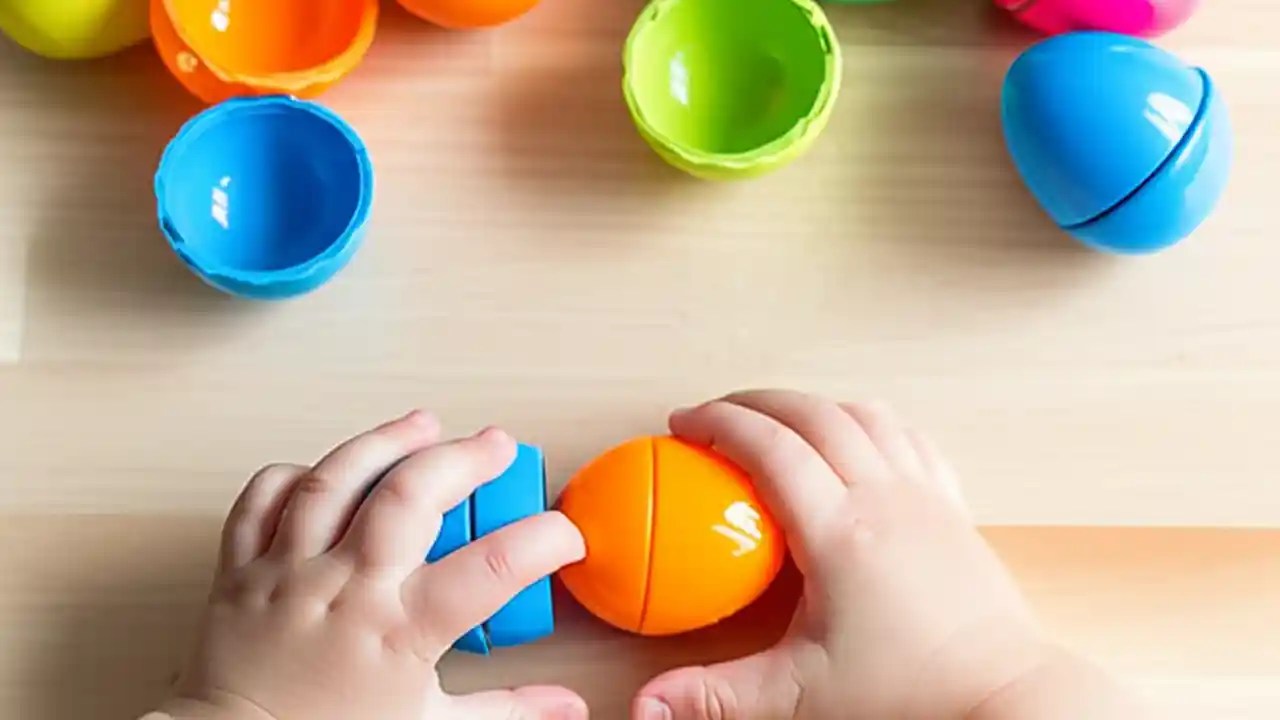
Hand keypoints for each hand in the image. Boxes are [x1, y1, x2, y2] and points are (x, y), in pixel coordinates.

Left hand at [153, 411, 587, 719]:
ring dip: (385, 442)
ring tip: (423, 424)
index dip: (542, 541)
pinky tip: (331, 468)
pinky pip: (265, 499)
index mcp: (400, 631)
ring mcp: (290, 572)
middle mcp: (346, 589)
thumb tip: (568, 708)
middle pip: (410, 496)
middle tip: (497, 445)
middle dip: (463, 458)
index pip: (490, 569)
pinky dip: (297, 475)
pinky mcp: (244, 569)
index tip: (564, 536)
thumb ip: (506, 711)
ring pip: (337, 480)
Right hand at [632, 390, 1047, 719]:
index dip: (719, 423)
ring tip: (776, 418)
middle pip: (812, 413)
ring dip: (812, 403)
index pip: (770, 447)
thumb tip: (647, 707)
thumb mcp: (799, 697)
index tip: (684, 423)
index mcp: (842, 532)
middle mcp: (886, 498)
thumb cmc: (912, 696)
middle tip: (716, 413)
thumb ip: (715, 696)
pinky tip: (853, 439)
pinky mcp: (951, 507)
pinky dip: (868, 421)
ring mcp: (925, 495)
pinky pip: (907, 436)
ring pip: (864, 413)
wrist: (1003, 698)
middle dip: (755, 401)